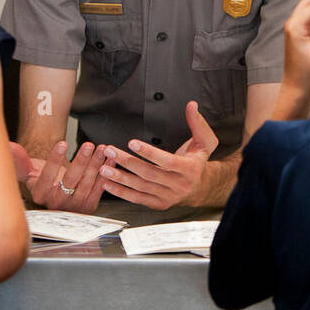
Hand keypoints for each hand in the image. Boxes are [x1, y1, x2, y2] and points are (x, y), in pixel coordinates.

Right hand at [11, 140, 113, 213]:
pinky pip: (99, 188)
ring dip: (97, 164)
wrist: (55, 193)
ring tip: (102, 149)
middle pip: (70, 179)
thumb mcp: (27, 170)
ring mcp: (74, 206)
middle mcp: (57, 203)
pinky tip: (109, 159)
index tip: (62, 143)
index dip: (55, 159)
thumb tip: (9, 146)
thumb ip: (19, 159)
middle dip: (81, 160)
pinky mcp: (89, 206)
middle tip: (89, 145)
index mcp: (40, 194)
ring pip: (87, 182)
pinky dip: (106, 172)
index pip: (48, 176)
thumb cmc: (41, 179)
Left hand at [100, 101, 218, 208]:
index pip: (167, 161)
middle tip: (111, 151)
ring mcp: (168, 197)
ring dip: (120, 178)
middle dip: (127, 162)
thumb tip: (192, 105)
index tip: (132, 143)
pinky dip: (121, 192)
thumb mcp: (204, 141)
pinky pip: (137, 198)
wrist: (200, 187)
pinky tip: (108, 184)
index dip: (149, 152)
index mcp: (190, 169)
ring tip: (104, 168)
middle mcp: (179, 185)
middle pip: (149, 173)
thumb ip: (197, 123)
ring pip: (141, 187)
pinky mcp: (158, 204)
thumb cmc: (198, 161)